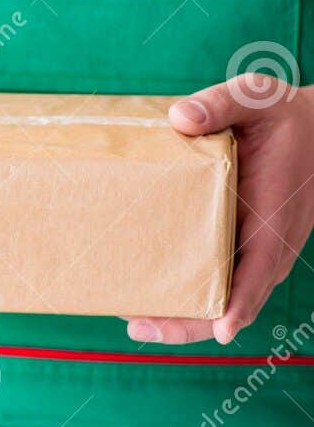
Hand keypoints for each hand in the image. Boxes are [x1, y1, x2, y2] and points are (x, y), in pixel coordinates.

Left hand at [126, 75, 313, 344]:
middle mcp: (267, 245)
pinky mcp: (240, 249)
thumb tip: (179, 117)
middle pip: (235, 302)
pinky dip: (186, 297)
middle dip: (189, 324)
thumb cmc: (281, 116)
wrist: (313, 130)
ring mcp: (255, 253)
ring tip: (130, 320)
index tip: (222, 328)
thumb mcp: (256, 98)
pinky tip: (144, 298)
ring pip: (223, 300)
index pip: (262, 269)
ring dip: (181, 317)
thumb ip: (219, 104)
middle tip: (137, 326)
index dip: (242, 301)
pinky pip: (217, 283)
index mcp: (274, 217)